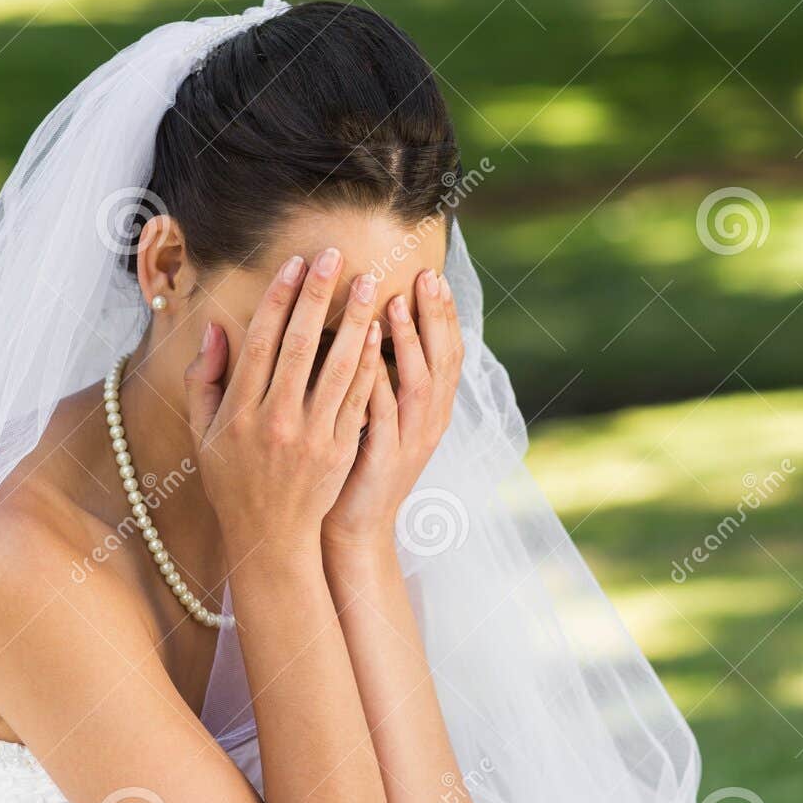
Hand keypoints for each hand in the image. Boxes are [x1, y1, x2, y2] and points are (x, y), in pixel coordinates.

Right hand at [183, 249, 381, 565]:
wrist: (270, 538)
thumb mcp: (203, 434)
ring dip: (354, 321)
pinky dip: (368, 364)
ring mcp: (311, 437)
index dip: (280, 299)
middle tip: (334, 254)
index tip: (295, 264)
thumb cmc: (232, 481)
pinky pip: (357, 399)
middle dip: (318, 295)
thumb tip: (214, 329)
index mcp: (239, 412)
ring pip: (336, 368)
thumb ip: (204, 381)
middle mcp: (275, 421)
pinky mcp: (339, 451)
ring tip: (367, 282)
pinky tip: (379, 332)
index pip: (261, 342)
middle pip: (300, 345)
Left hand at [322, 268, 462, 555]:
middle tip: (425, 275)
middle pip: (443, 360)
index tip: (433, 274)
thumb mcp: (378, 416)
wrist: (354, 527)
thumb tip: (372, 325)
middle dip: (435, 316)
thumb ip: (382, 375)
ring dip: (408, 342)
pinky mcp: (385, 461)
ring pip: (418, 384)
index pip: (448, 353)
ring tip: (395, 303)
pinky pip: (384, 414)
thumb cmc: (356, 464)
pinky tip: (364, 354)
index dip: (444, 314)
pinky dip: (377, 381)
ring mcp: (410, 443)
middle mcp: (429, 423)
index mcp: (431, 410)